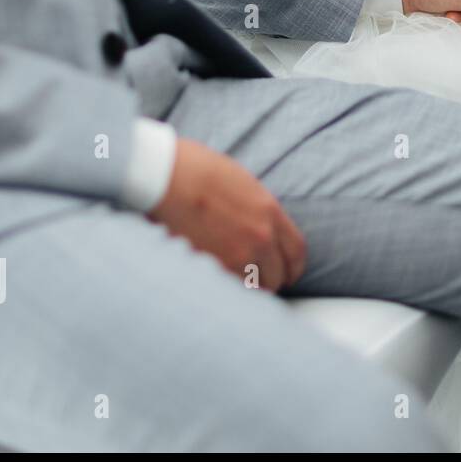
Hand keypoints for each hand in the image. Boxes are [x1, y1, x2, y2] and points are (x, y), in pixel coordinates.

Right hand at [150, 139, 305, 291]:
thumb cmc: (196, 170)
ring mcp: (236, 255)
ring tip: (238, 287)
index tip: (289, 274)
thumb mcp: (242, 183)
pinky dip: (226, 291)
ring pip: (254, 288)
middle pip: (277, 275)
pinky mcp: (211, 267)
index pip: (295, 251)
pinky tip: (218, 286)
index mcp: (269, 212)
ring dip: (248, 289)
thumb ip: (257, 210)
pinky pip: (229, 289)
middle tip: (261, 284)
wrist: (165, 176)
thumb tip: (260, 226)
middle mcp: (260, 237)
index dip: (293, 267)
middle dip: (271, 281)